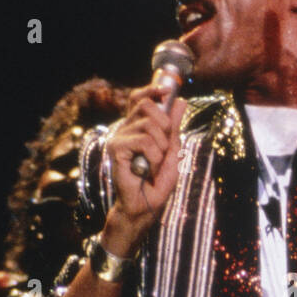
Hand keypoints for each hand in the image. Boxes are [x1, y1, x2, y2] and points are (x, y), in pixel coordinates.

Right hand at [104, 85, 186, 251]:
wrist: (146, 206)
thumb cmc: (157, 182)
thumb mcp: (172, 150)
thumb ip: (174, 127)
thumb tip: (181, 101)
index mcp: (136, 128)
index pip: (139, 98)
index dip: (151, 90)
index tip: (166, 91)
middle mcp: (125, 129)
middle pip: (145, 104)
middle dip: (164, 123)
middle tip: (165, 146)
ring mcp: (119, 138)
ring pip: (149, 124)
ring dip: (161, 147)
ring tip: (155, 164)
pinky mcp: (116, 149)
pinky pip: (143, 140)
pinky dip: (153, 156)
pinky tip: (148, 169)